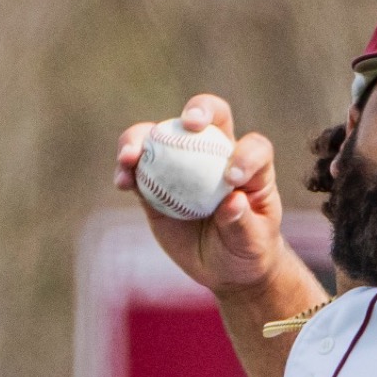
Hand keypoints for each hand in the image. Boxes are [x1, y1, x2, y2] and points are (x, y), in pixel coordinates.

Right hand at [114, 94, 286, 297]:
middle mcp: (218, 155)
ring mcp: (183, 164)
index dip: (245, 154)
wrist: (223, 267)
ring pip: (162, 134)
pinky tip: (122, 181)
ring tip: (130, 157)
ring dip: (142, 137)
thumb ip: (241, 222)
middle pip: (211, 117)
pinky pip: (138, 168)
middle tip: (189, 123)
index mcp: (251, 168)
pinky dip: (126, 169)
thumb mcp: (251, 243)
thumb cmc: (246, 251)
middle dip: (201, 109)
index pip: (254, 147)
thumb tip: (232, 202)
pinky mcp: (156, 181)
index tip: (231, 179)